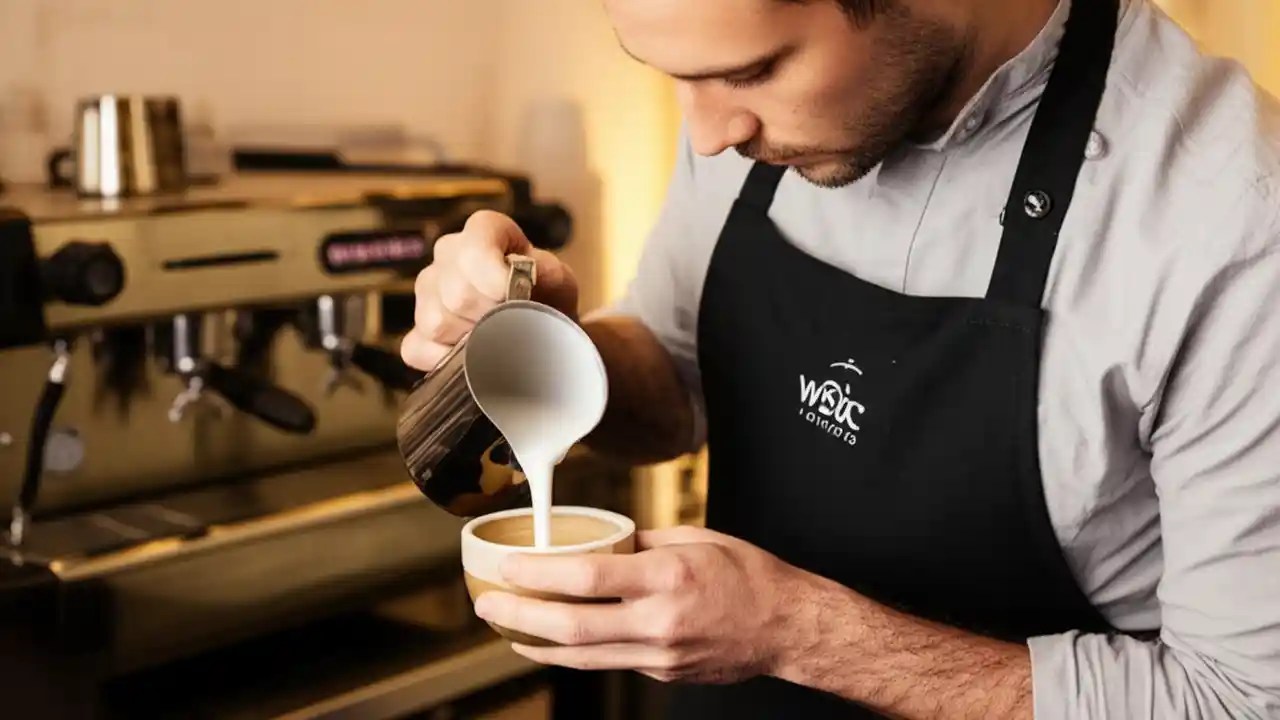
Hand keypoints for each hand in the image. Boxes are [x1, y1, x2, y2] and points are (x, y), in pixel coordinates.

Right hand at [400, 210, 578, 370]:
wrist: (541, 323)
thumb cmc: (547, 295)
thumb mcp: (557, 280)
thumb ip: (543, 275)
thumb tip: (519, 286)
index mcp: (483, 231)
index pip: (474, 249)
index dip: (494, 278)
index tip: (514, 298)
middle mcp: (447, 253)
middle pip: (457, 294)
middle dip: (490, 317)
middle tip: (513, 324)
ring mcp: (426, 290)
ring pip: (437, 322)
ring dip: (471, 339)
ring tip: (496, 336)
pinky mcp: (416, 328)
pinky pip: (419, 348)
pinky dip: (447, 361)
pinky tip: (471, 356)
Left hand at [473, 526, 808, 683]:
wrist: (787, 627)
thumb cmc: (748, 575)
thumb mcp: (696, 539)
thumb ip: (642, 542)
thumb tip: (600, 542)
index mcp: (668, 576)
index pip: (588, 578)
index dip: (539, 574)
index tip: (508, 566)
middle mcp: (660, 620)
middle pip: (572, 625)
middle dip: (519, 616)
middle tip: (486, 605)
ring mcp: (660, 654)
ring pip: (582, 656)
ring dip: (535, 643)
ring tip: (505, 628)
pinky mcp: (661, 672)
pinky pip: (607, 663)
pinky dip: (573, 653)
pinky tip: (553, 642)